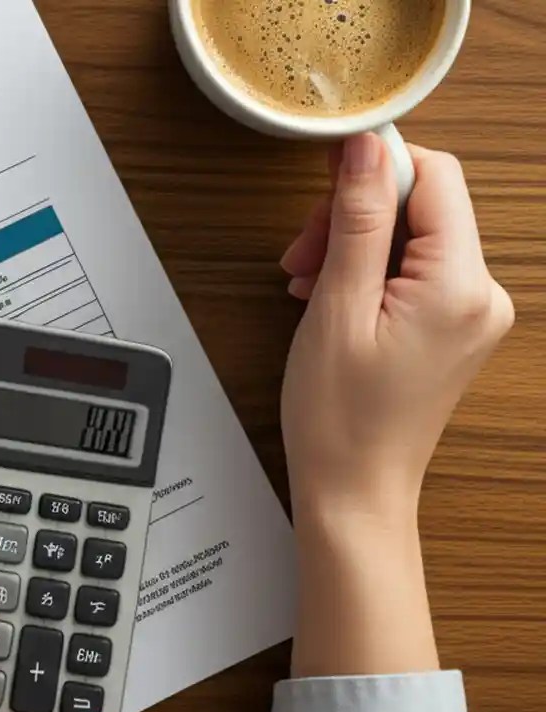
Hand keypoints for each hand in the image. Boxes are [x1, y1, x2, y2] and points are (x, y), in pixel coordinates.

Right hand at [279, 133, 513, 523]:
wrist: (353, 490)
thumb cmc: (340, 418)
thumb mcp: (337, 307)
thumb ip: (358, 220)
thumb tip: (367, 148)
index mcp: (460, 285)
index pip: (436, 177)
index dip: (376, 167)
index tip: (323, 180)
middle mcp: (483, 294)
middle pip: (424, 206)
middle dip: (355, 215)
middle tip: (302, 252)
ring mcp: (472, 313)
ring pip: (414, 238)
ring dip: (355, 245)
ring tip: (306, 282)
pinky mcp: (454, 327)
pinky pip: (414, 272)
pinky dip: (369, 273)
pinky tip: (329, 297)